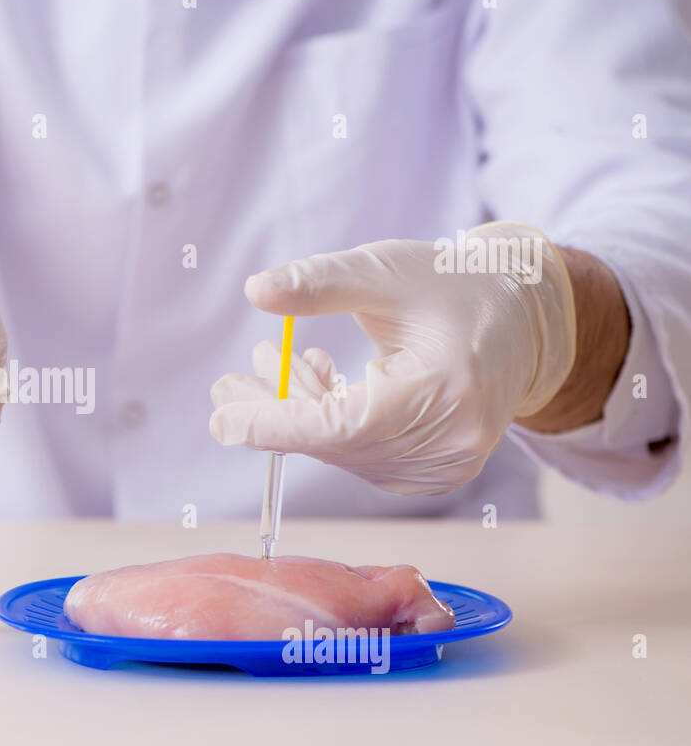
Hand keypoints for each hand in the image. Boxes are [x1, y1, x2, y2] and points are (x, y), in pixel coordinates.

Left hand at [209, 222, 576, 495]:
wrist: (523, 322)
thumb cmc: (454, 287)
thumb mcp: (385, 270)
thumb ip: (320, 283)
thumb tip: (256, 291)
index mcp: (445, 390)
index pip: (342, 425)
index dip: (276, 423)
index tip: (221, 419)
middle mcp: (449, 442)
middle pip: (335, 442)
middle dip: (274, 412)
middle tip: (225, 384)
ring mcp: (444, 467)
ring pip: (342, 450)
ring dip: (298, 412)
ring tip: (269, 363)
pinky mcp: (434, 474)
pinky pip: (361, 455)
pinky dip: (329, 423)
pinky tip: (316, 379)